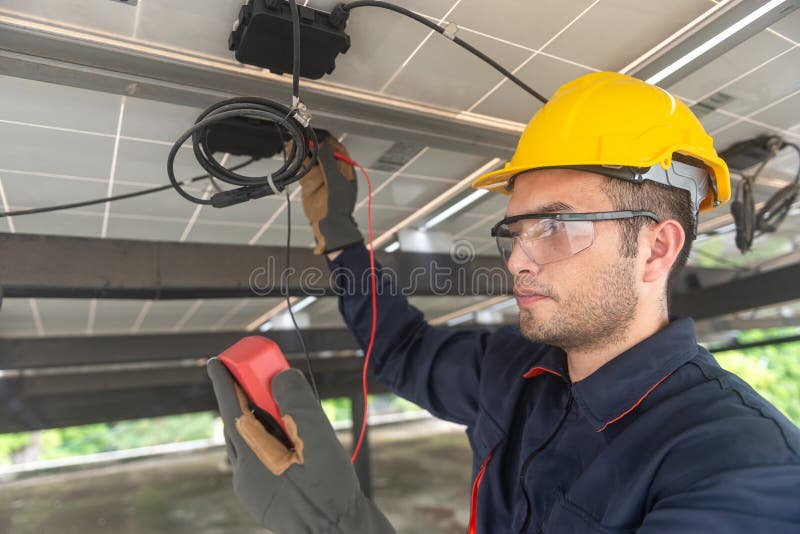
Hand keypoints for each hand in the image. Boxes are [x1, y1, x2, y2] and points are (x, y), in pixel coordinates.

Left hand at [207, 358, 393, 533]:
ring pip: (250, 444)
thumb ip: (296, 402)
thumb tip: (281, 376)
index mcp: (251, 460)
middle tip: (254, 373)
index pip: (231, 410)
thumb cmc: (329, 491)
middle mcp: (245, 475)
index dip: (224, 382)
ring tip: (277, 401)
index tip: (217, 361)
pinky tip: (291, 437)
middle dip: (244, 397)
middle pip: (239, 425)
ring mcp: (255, 489)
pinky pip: (261, 459)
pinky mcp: (268, 498)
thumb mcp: (317, 437)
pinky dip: (269, 439)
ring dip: (259, 419)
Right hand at [297, 134, 362, 253]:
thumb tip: (324, 144)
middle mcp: (332, 171)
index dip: (328, 140)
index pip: (337, 149)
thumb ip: (329, 161)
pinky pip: (302, 169)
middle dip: (313, 144)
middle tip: (304, 135)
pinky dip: (296, 161)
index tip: (319, 134)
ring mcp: (320, 177)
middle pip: (322, 152)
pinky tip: (291, 153)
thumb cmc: (339, 205)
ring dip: (303, 150)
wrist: (329, 224)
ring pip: (310, 159)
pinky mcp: (309, 183)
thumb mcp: (336, 180)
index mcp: (345, 169)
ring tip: (296, 141)